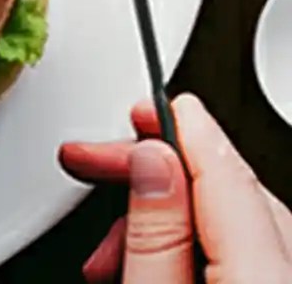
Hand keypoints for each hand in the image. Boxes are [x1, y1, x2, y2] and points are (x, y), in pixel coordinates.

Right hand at [60, 93, 291, 281]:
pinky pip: (245, 257)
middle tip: (99, 156)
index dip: (182, 132)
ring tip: (109, 244)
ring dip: (169, 216)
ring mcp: (283, 281)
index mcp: (263, 275)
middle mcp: (288, 273)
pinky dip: (195, 245)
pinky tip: (146, 262)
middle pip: (233, 194)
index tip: (149, 105)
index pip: (228, 177)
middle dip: (161, 169)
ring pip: (236, 224)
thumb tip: (151, 163)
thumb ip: (154, 237)